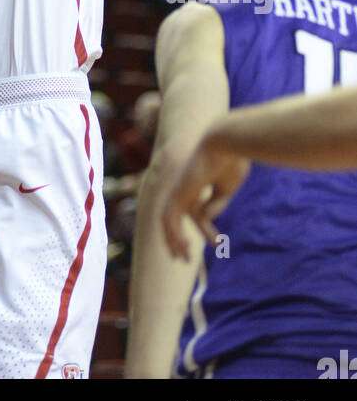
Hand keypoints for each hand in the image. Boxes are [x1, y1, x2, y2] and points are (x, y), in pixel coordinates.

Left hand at [162, 137, 250, 259]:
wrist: (226, 142)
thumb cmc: (232, 160)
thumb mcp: (227, 188)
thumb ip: (216, 204)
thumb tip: (205, 219)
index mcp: (197, 184)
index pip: (196, 212)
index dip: (205, 230)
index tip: (217, 243)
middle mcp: (185, 187)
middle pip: (178, 217)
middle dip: (179, 239)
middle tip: (185, 259)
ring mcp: (180, 188)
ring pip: (169, 220)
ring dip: (174, 240)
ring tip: (183, 258)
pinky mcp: (179, 191)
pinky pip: (170, 217)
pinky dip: (173, 233)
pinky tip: (183, 247)